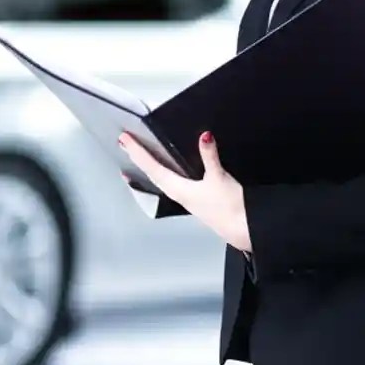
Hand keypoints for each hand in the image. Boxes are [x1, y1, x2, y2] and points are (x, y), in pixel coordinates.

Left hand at [118, 130, 250, 252]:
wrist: (241, 228)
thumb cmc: (230, 208)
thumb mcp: (219, 177)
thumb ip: (210, 156)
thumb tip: (205, 136)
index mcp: (178, 188)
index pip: (151, 166)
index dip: (137, 151)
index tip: (125, 139)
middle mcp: (177, 193)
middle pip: (150, 172)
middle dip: (136, 157)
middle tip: (123, 143)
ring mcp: (183, 197)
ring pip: (157, 179)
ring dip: (146, 166)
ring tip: (135, 157)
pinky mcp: (192, 199)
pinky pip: (168, 184)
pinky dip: (160, 174)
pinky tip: (163, 173)